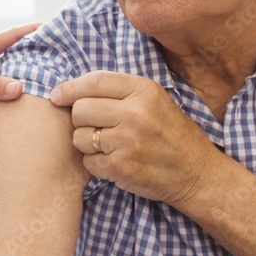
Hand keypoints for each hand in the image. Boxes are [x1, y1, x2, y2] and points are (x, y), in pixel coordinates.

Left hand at [0, 23, 39, 117]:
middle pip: (9, 61)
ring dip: (11, 90)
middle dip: (27, 64)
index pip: (11, 36)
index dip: (29, 31)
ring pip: (0, 83)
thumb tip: (20, 88)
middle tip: (49, 67)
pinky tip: (7, 117)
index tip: (48, 27)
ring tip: (33, 96)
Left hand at [50, 71, 225, 210]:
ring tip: (110, 146)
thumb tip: (69, 91)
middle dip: (81, 120)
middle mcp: (134, 113)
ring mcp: (126, 141)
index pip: (93, 81)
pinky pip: (88, 162)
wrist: (198, 173)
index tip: (57, 96)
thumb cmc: (172, 134)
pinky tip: (115, 163)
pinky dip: (96, 165)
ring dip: (87, 144)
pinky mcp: (121, 168)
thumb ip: (119, 92)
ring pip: (79, 137)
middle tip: (97, 128)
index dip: (69, 88)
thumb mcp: (154, 101)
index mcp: (143, 90)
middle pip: (80, 110)